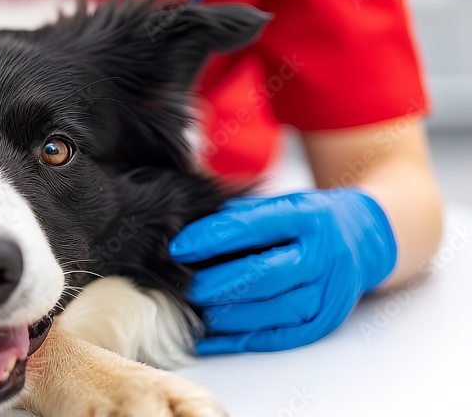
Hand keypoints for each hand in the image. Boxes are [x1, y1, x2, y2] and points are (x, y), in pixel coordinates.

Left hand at [170, 189, 396, 353]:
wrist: (366, 239)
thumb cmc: (309, 220)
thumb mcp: (283, 203)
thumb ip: (240, 216)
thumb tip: (185, 235)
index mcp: (310, 216)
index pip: (255, 227)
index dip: (212, 239)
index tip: (178, 247)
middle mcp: (325, 255)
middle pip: (263, 275)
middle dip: (216, 283)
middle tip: (183, 285)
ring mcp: (330, 292)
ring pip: (272, 310)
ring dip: (227, 314)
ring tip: (195, 309)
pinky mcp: (326, 320)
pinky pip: (280, 337)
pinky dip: (241, 340)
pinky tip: (210, 338)